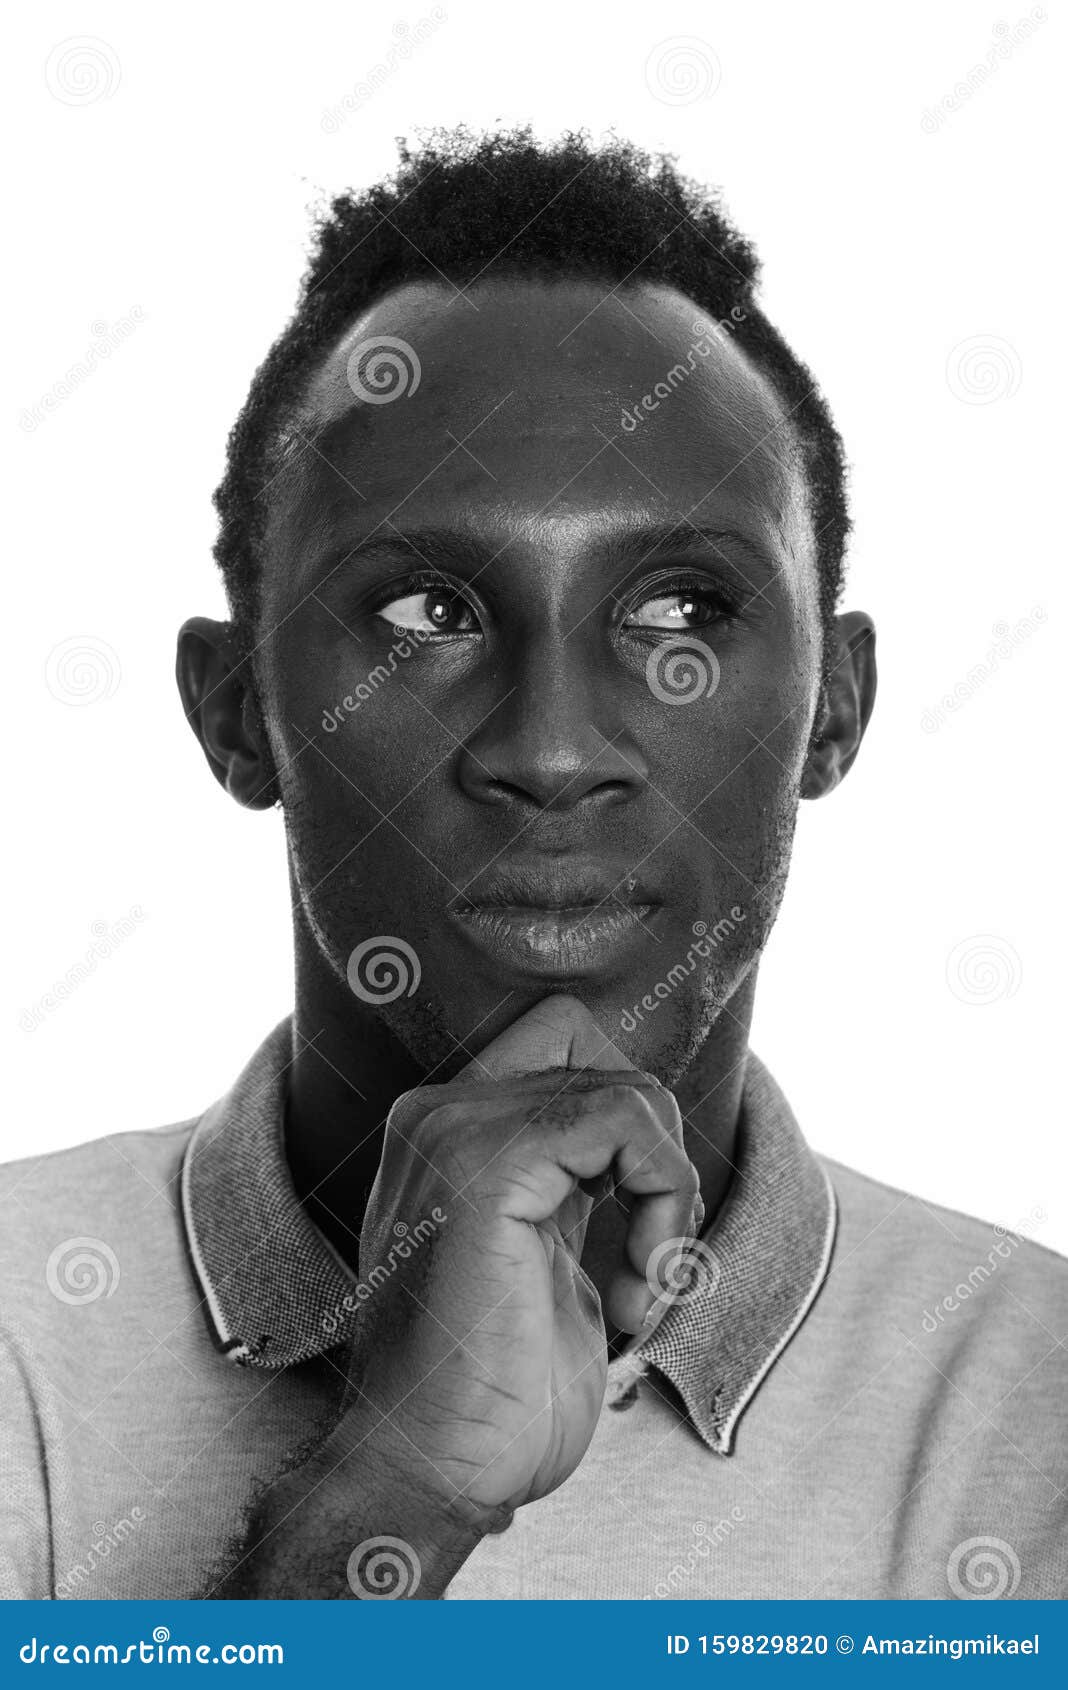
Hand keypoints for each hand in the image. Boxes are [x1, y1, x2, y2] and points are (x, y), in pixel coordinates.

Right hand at [345, 992, 700, 1523]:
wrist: (430, 1471)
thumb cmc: (491, 1390)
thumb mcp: (545, 1254)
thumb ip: (572, 1183)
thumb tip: (643, 1136)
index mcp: (446, 1131)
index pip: (564, 1043)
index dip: (625, 1117)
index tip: (633, 1218)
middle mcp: (439, 1114)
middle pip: (596, 1048)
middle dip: (650, 1140)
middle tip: (645, 1243)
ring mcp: (455, 1132)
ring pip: (625, 1090)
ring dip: (668, 1194)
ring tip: (636, 1286)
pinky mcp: (486, 1166)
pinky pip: (623, 1122)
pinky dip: (662, 1201)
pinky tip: (632, 1288)